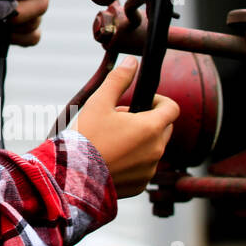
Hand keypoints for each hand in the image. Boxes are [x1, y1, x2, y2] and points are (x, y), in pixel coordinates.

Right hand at [71, 57, 178, 197]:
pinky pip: (143, 167)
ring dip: (139, 140)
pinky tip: (110, 158)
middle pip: (163, 128)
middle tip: (119, 119)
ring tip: (111, 139)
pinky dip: (133, 161)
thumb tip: (132, 61)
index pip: (172, 108)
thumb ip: (118, 79)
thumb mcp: (99, 102)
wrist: (73, 175)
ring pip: (152, 148)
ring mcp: (149, 169)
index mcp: (150, 127)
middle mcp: (156, 150)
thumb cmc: (86, 136)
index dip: (159, 100)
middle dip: (147, 120)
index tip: (141, 101)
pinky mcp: (140, 184)